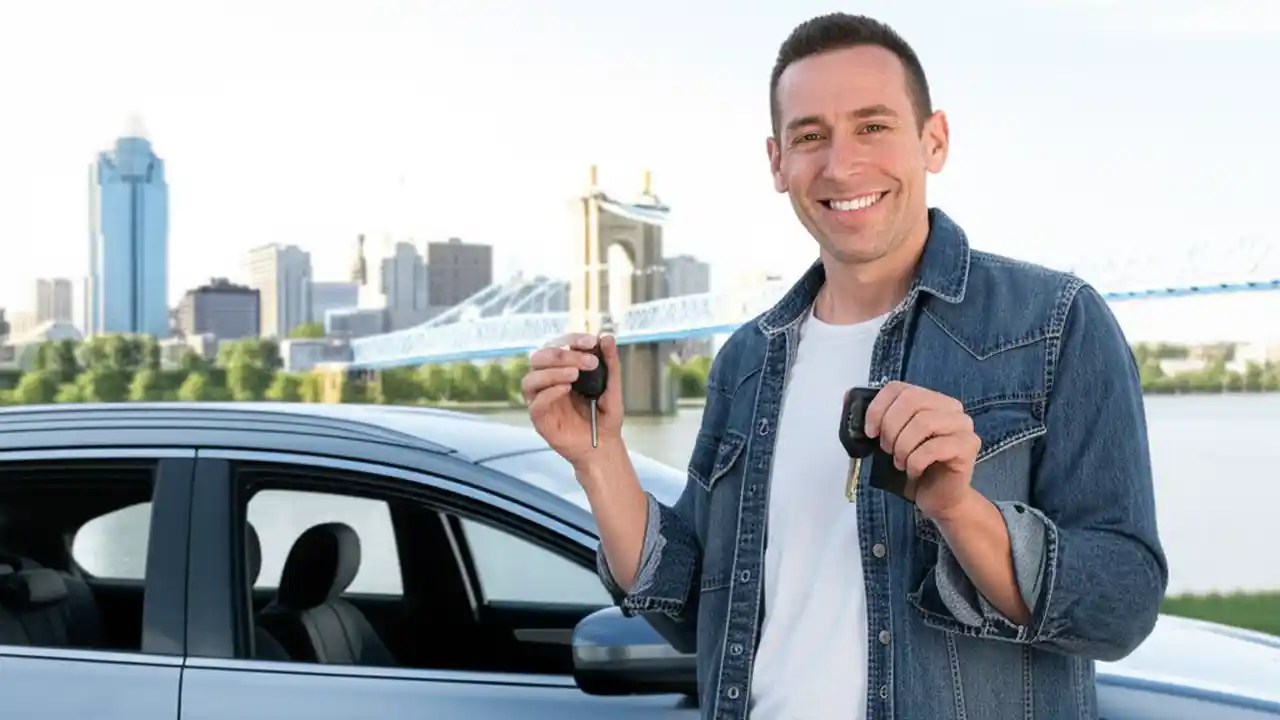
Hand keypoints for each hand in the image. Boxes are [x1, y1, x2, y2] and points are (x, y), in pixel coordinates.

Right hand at [522, 333, 624, 469]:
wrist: (604, 447)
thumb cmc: (606, 416)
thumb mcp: (613, 388)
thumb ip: (611, 364)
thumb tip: (607, 337)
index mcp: (563, 368)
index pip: (559, 344)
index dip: (572, 339)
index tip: (592, 341)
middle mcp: (548, 380)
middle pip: (541, 357)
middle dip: (563, 354)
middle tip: (588, 362)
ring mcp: (541, 399)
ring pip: (532, 378)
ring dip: (553, 371)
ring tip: (575, 374)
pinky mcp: (540, 418)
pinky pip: (535, 402)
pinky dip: (549, 392)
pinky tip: (566, 389)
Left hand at [864, 381, 980, 520]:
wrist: (938, 498)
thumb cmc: (913, 467)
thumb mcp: (888, 440)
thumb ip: (873, 418)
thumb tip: (847, 397)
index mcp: (930, 399)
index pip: (899, 388)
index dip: (878, 408)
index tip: (870, 432)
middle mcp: (951, 407)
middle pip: (911, 402)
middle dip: (891, 428)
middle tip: (887, 450)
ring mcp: (963, 426)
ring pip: (924, 422)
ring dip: (903, 446)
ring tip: (900, 462)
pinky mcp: (968, 446)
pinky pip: (934, 447)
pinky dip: (915, 461)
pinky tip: (913, 471)